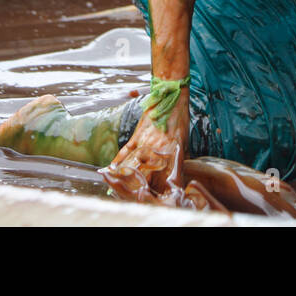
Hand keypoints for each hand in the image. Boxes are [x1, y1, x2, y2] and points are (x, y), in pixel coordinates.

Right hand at [100, 92, 217, 210]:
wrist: (171, 98)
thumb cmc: (179, 119)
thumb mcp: (184, 140)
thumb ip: (179, 156)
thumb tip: (179, 169)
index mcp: (170, 152)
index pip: (164, 175)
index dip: (160, 187)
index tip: (156, 196)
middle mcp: (156, 150)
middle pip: (147, 174)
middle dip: (141, 186)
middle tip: (135, 196)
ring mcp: (145, 142)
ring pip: (133, 164)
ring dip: (126, 176)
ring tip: (119, 188)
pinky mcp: (137, 135)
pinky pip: (125, 150)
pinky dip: (118, 160)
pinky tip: (111, 169)